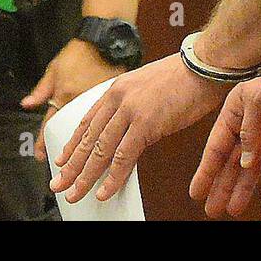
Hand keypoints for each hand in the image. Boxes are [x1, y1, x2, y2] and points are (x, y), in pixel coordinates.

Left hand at [49, 52, 222, 203]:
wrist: (201, 67)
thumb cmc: (181, 77)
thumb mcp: (146, 87)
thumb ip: (131, 106)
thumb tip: (125, 130)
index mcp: (116, 89)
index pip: (87, 121)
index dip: (73, 143)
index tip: (62, 160)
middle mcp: (118, 98)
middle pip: (88, 138)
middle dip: (71, 165)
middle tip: (59, 184)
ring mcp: (130, 110)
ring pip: (100, 150)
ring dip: (85, 176)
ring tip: (74, 193)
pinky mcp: (145, 123)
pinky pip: (123, 156)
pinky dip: (112, 178)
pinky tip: (103, 191)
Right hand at [188, 73, 260, 217]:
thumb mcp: (256, 98)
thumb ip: (249, 129)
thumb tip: (245, 162)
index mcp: (233, 112)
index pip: (216, 147)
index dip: (206, 171)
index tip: (197, 192)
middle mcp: (246, 126)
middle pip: (230, 162)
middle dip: (220, 186)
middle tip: (211, 209)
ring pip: (248, 168)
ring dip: (240, 189)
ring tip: (232, 209)